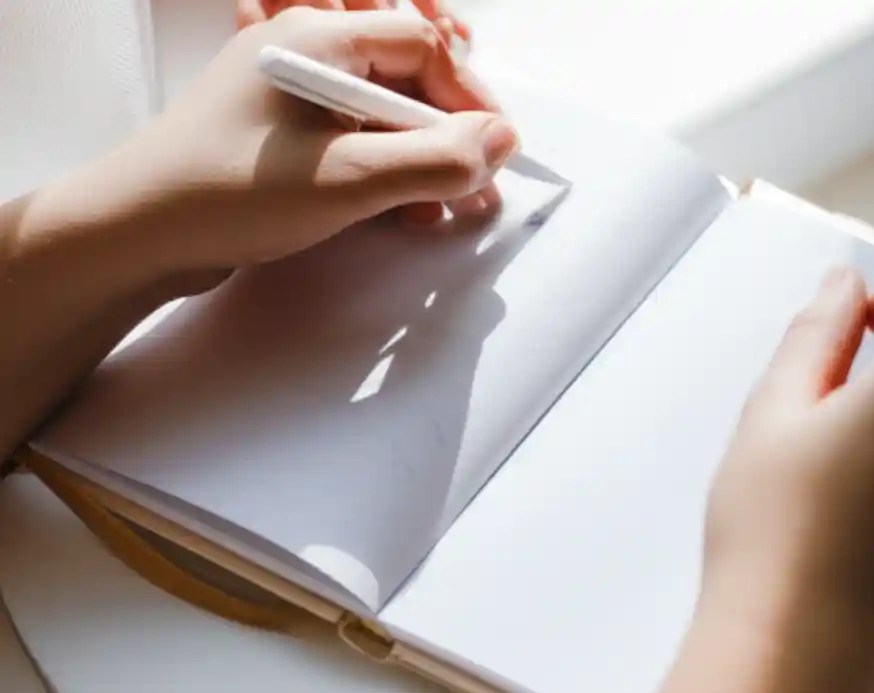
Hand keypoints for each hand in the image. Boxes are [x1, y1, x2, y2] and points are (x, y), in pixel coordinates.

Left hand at [52, 7, 513, 296]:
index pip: (424, 49)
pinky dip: (388, 173)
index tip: (496, 152)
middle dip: (450, 138)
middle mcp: (307, 56)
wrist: (134, 234)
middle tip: (477, 188)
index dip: (471, 101)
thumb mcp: (350, 179)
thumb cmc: (226, 194)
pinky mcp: (284, 137)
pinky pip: (355, 140)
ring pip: (385, 115)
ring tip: (445, 210)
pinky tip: (405, 212)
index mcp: (319, 40)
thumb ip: (435, 159)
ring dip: (423, 162)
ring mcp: (293, 96)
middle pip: (408, 81)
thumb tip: (501, 142)